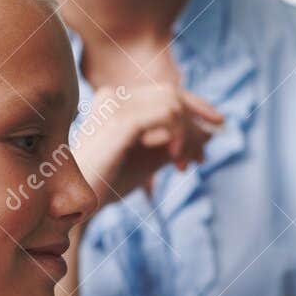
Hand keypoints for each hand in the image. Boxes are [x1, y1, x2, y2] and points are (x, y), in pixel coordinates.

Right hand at [74, 82, 223, 207]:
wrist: (76, 203)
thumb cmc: (109, 181)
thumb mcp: (151, 158)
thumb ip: (178, 142)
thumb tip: (212, 132)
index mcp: (116, 99)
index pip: (165, 92)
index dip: (196, 107)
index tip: (218, 127)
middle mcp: (114, 95)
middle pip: (173, 95)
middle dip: (196, 124)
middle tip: (201, 158)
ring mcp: (115, 104)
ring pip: (173, 104)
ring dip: (188, 135)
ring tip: (182, 165)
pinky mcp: (121, 121)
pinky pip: (167, 115)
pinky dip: (179, 136)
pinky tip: (174, 160)